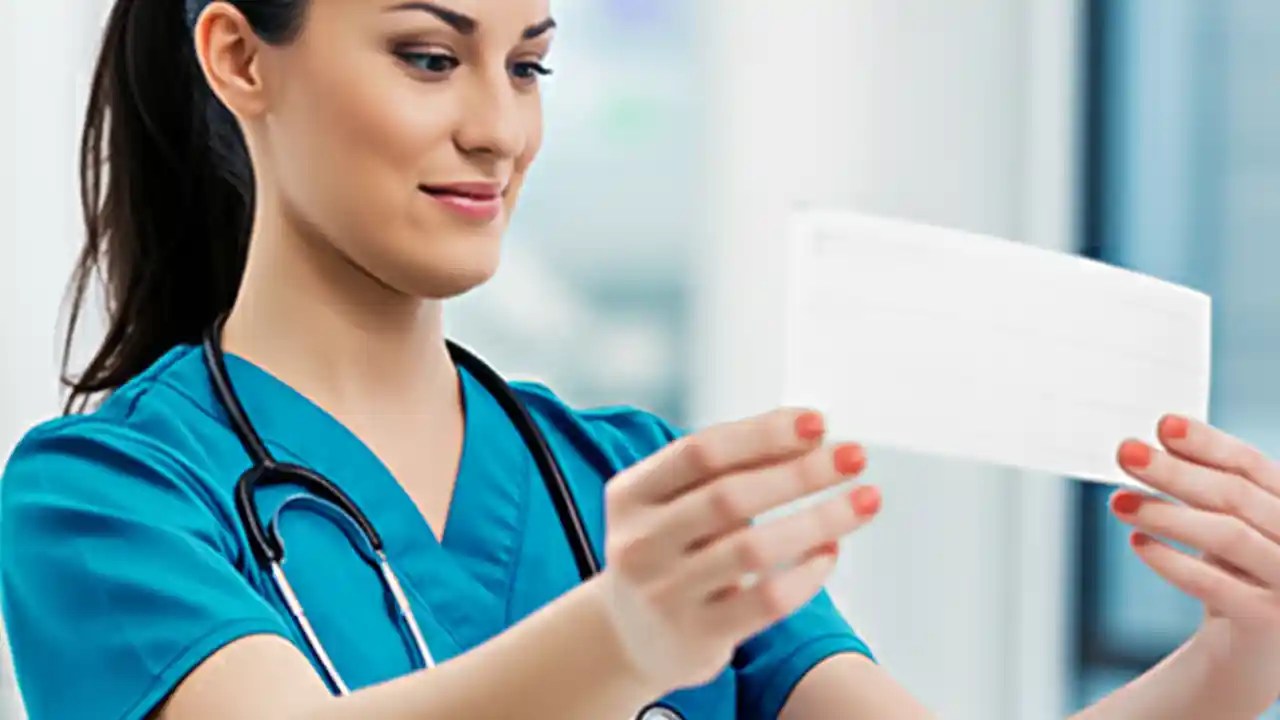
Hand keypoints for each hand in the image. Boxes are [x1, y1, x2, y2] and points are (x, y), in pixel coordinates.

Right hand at [593, 408, 879, 693]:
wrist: (627, 638)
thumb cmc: (667, 552)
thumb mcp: (669, 505)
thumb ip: (721, 472)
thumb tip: (810, 434)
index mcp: (631, 494)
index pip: (700, 452)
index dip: (762, 433)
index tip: (816, 422)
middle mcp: (639, 543)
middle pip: (729, 496)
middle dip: (801, 472)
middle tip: (853, 456)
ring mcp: (665, 594)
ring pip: (754, 549)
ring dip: (820, 519)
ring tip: (865, 499)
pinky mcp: (697, 637)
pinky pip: (767, 600)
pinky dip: (808, 572)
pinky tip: (831, 550)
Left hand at [1109, 415, 1279, 717]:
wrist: (1255, 650)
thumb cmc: (1240, 573)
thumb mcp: (1229, 524)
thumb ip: (1205, 489)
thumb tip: (1147, 447)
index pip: (1252, 465)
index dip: (1208, 443)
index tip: (1163, 425)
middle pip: (1236, 495)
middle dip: (1176, 471)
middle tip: (1126, 453)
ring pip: (1228, 536)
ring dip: (1167, 513)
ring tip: (1118, 501)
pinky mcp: (1269, 622)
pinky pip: (1216, 586)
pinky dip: (1173, 561)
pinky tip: (1137, 542)